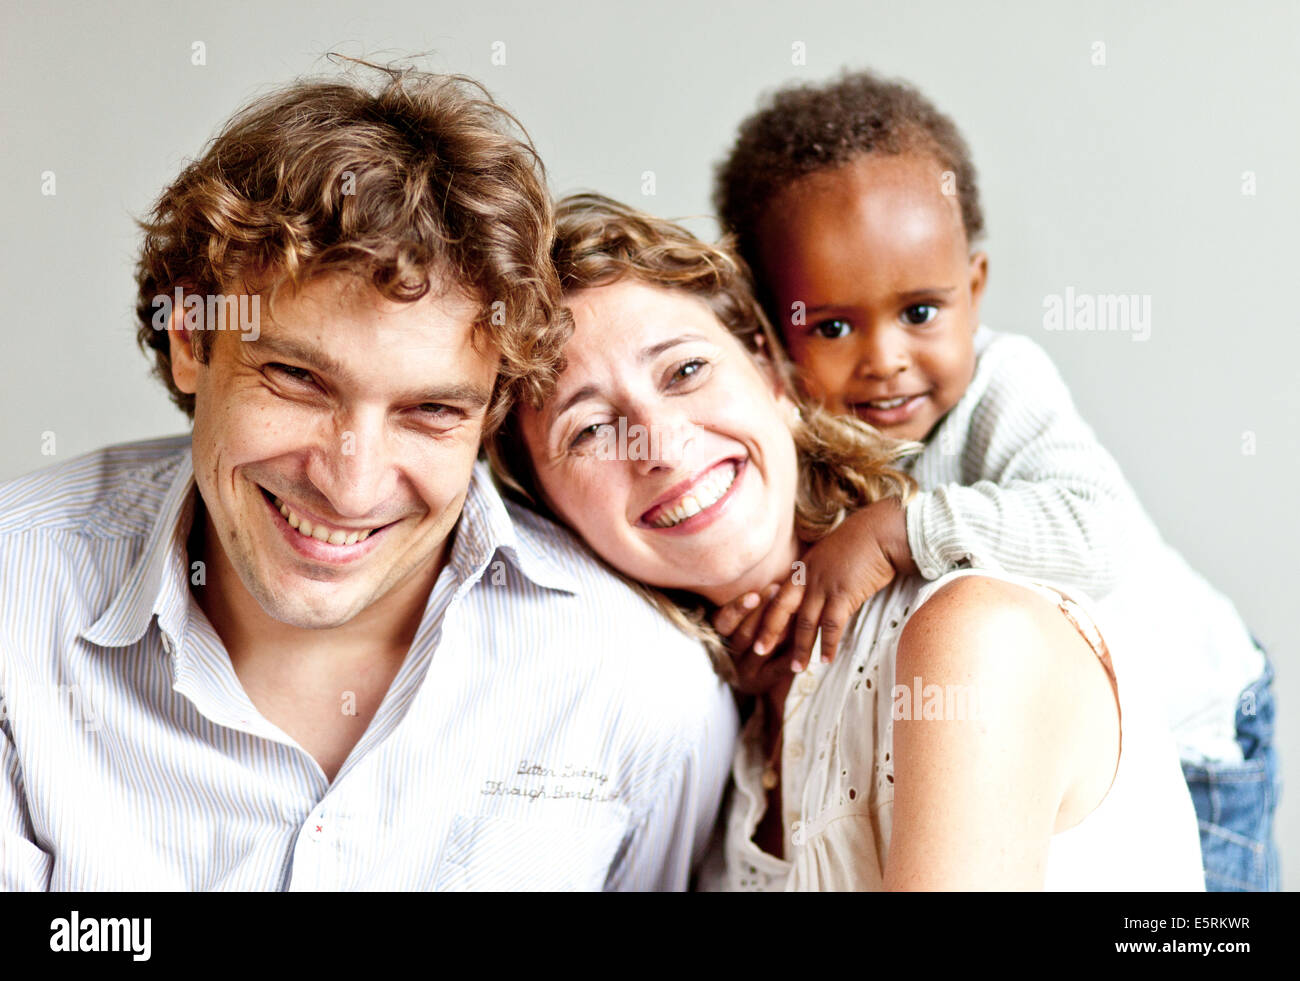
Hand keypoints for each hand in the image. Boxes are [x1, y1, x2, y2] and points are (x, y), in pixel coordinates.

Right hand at [712, 583, 800, 693]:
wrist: (757, 673)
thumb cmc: (751, 633)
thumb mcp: (742, 620)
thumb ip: (749, 602)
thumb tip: (764, 578)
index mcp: (718, 639)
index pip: (723, 623)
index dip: (738, 608)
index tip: (754, 594)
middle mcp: (728, 658)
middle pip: (744, 635)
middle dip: (762, 611)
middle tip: (778, 591)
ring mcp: (745, 673)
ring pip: (762, 647)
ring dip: (779, 627)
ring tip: (795, 608)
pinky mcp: (764, 683)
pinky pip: (779, 666)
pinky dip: (792, 650)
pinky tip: (804, 636)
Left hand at [749, 498, 915, 668]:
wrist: (881, 531)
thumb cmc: (862, 542)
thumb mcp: (831, 555)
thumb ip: (819, 573)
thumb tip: (819, 592)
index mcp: (803, 567)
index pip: (778, 595)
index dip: (766, 614)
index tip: (757, 630)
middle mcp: (808, 576)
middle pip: (781, 609)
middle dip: (769, 633)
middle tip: (759, 653)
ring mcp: (823, 585)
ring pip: (805, 623)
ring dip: (800, 648)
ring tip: (797, 669)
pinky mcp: (843, 593)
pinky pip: (831, 625)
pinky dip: (828, 645)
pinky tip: (826, 660)